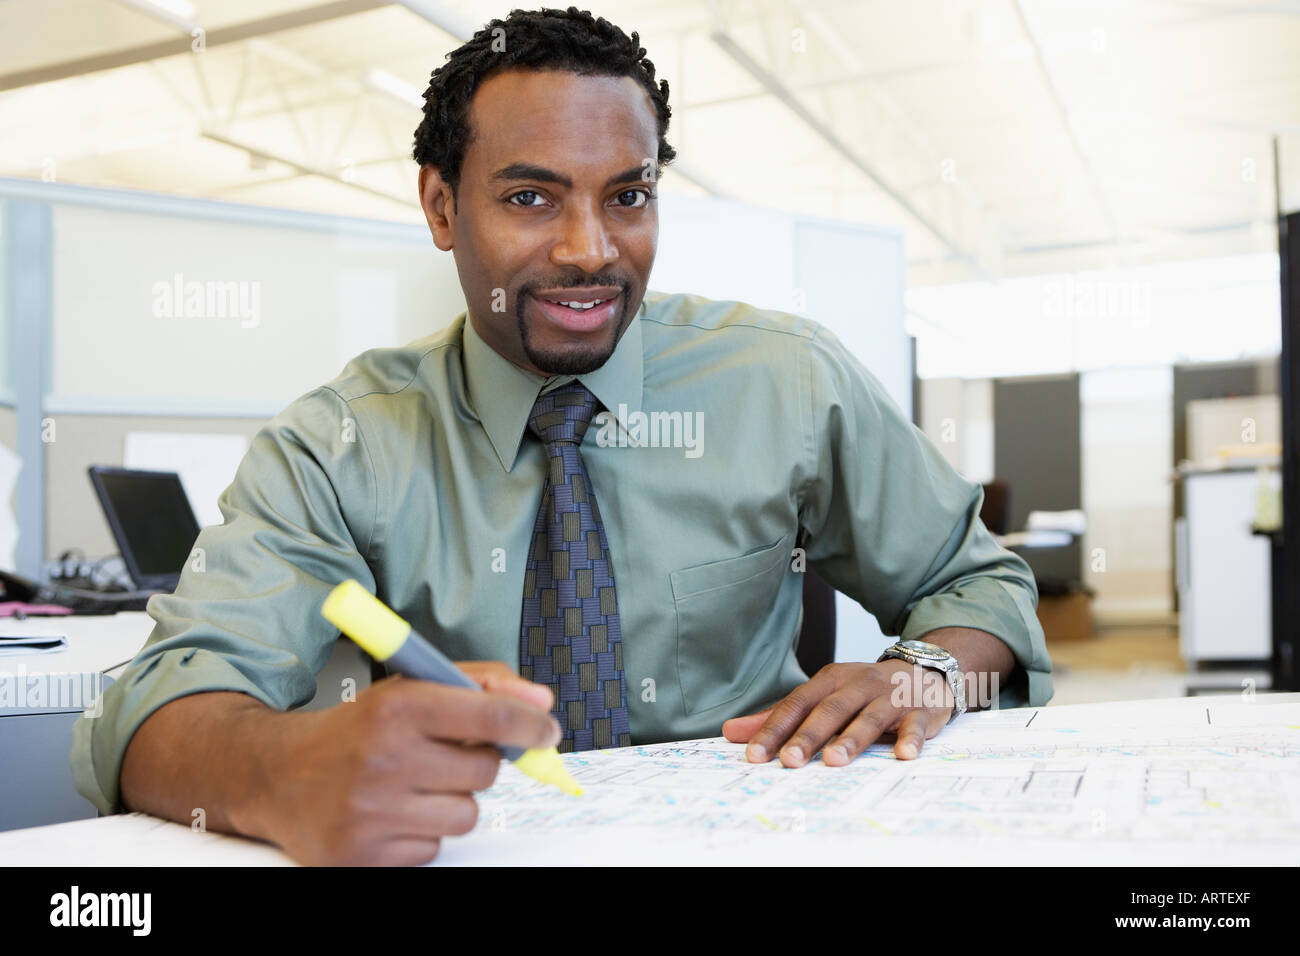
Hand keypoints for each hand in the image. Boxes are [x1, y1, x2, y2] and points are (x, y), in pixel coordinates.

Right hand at [247, 665, 559, 865]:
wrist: (278, 775)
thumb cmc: (358, 730)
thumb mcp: (411, 688)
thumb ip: (480, 683)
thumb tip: (541, 704)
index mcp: (398, 706)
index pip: (489, 717)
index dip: (529, 725)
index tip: (546, 731)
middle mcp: (383, 757)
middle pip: (485, 772)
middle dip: (477, 763)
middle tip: (446, 755)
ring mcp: (372, 811)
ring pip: (466, 815)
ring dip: (451, 801)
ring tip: (414, 785)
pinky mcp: (363, 854)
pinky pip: (434, 848)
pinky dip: (422, 832)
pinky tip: (393, 812)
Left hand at [722, 660, 953, 766]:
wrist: (925, 670)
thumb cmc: (865, 691)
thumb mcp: (823, 696)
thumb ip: (781, 716)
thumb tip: (731, 732)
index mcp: (829, 681)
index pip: (796, 705)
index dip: (774, 729)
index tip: (754, 755)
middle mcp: (857, 684)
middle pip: (829, 711)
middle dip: (808, 736)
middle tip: (789, 761)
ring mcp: (890, 697)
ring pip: (868, 718)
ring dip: (851, 739)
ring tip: (834, 760)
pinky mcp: (920, 710)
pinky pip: (915, 725)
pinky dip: (910, 739)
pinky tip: (903, 754)